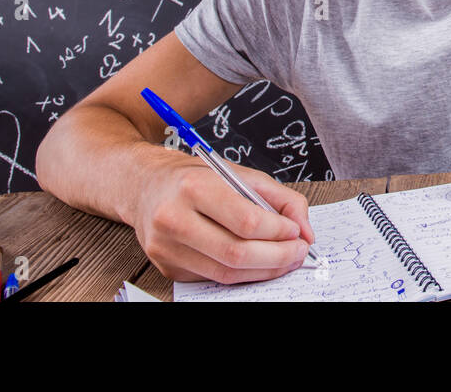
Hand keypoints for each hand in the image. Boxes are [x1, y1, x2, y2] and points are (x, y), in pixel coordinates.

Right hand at [132, 153, 315, 283]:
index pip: (246, 221)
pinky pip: (213, 278)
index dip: (278, 232)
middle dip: (277, 257)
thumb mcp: (239, 173)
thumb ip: (280, 198)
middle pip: (236, 253)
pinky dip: (242, 274)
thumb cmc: (194, 178)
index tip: (296, 232)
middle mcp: (174, 218)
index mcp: (194, 187)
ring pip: (226, 273)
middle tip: (298, 252)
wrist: (144, 186)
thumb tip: (305, 230)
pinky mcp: (167, 266)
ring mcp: (167, 247)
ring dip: (264, 270)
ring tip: (283, 260)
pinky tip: (256, 263)